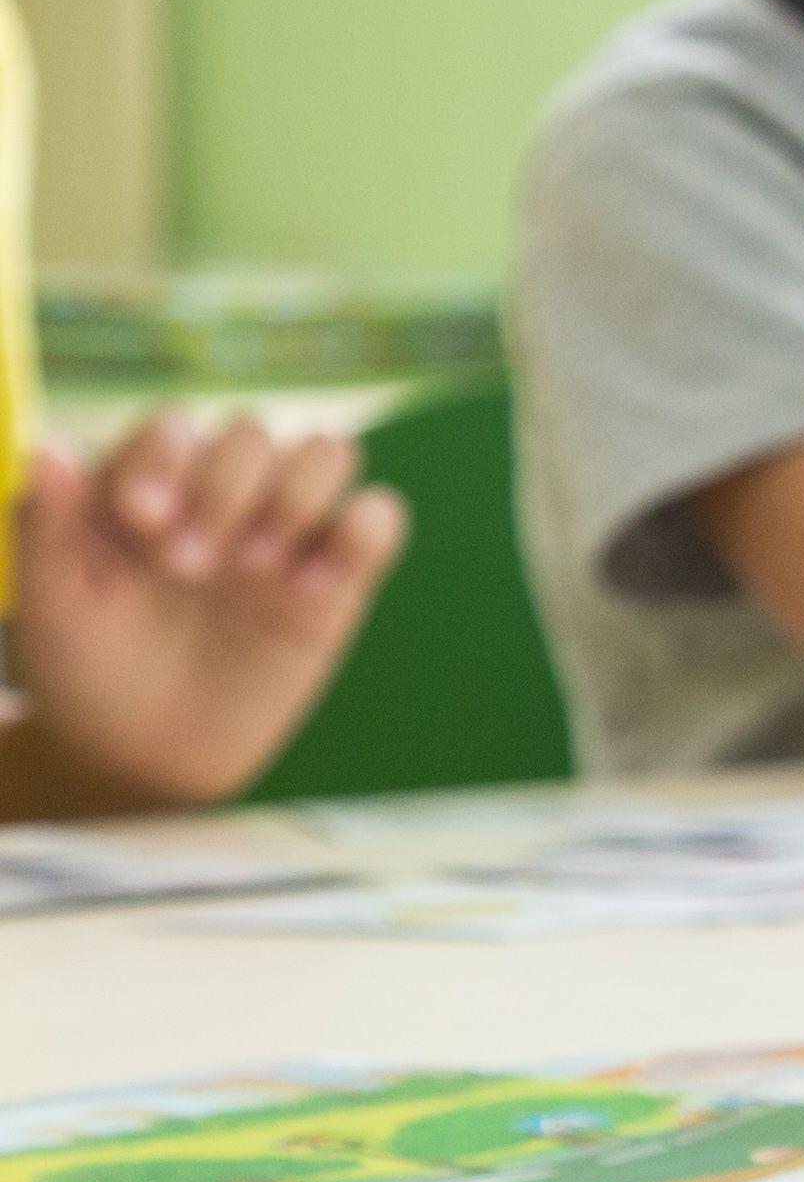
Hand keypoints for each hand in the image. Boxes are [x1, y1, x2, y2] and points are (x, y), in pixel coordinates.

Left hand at [14, 412, 410, 806]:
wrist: (144, 755)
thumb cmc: (84, 672)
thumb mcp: (49, 604)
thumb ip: (46, 523)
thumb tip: (52, 447)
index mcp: (147, 486)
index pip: (173, 426)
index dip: (164, 456)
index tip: (143, 517)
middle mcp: (220, 494)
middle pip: (252, 432)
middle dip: (225, 488)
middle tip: (189, 567)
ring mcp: (284, 531)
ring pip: (328, 452)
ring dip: (296, 494)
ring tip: (257, 567)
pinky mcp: (338, 577)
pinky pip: (379, 518)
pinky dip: (362, 530)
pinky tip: (314, 585)